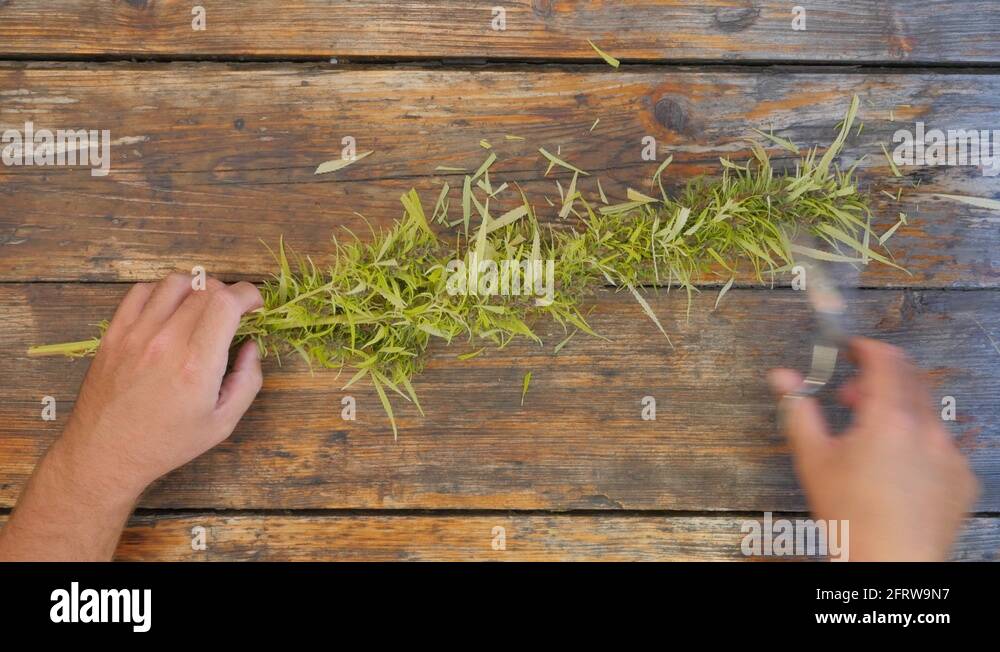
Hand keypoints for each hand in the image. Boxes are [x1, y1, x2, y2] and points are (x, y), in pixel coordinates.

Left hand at [0, 273, 263, 559]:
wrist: (106, 454)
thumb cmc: (167, 443)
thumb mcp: (223, 423)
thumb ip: (247, 381)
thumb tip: (251, 345)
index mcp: (197, 365)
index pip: (226, 302)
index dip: (248, 295)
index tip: (254, 306)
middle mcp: (165, 342)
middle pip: (205, 289)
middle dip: (228, 294)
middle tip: (232, 314)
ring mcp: (135, 334)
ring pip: (174, 283)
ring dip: (197, 289)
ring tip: (201, 308)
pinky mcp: (114, 334)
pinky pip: (141, 292)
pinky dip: (162, 292)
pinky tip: (170, 311)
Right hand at [768, 337, 978, 560]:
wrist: (889, 564)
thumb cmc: (849, 516)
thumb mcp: (813, 459)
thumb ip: (798, 409)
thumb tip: (781, 376)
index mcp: (889, 418)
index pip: (887, 360)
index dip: (868, 347)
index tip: (853, 348)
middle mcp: (927, 430)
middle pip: (912, 379)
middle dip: (881, 377)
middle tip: (853, 395)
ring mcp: (950, 455)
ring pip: (927, 412)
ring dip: (899, 409)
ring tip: (871, 436)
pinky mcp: (962, 479)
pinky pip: (942, 444)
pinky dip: (918, 441)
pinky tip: (896, 468)